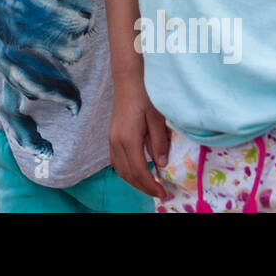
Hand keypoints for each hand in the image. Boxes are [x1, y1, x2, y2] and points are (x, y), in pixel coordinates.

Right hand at [108, 82, 169, 199]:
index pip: (138, 170)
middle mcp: (116, 142)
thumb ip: (159, 142)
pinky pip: (117, 161)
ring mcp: (111, 139)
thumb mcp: (157, 118)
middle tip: (160, 193)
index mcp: (128, 138)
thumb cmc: (145, 96)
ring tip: (150, 185)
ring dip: (134, 181)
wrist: (128, 81)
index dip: (151, 185)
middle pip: (128, 174)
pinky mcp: (112, 136)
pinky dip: (127, 171)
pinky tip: (138, 172)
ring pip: (120, 169)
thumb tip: (161, 164)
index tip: (163, 193)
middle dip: (144, 187)